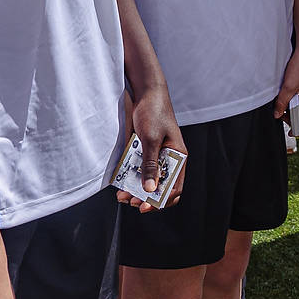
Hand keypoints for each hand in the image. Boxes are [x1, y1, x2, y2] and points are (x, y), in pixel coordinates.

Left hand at [119, 81, 185, 211]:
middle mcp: (168, 159)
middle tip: (130, 202)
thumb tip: (150, 190)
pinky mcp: (144, 151)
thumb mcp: (151, 140)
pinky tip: (120, 184)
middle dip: (145, 198)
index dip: (161, 201)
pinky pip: (138, 170)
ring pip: (147, 180)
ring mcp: (156, 155)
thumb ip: (150, 165)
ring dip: (135, 191)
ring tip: (122, 196)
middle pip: (160, 187)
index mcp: (178, 157)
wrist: (145, 91)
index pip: (174, 187)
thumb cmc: (154, 112)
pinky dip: (130, 179)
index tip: (145, 207)